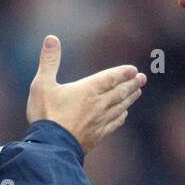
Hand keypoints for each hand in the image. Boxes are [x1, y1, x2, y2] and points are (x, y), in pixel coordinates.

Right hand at [26, 35, 146, 153]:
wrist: (52, 147)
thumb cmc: (46, 114)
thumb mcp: (42, 84)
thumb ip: (49, 61)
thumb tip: (51, 38)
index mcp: (88, 90)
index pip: (110, 78)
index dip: (123, 73)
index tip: (133, 70)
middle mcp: (98, 105)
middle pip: (120, 92)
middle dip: (132, 84)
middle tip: (142, 79)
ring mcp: (100, 122)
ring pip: (120, 107)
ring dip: (130, 99)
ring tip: (137, 92)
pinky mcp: (98, 136)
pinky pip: (114, 123)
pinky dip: (121, 117)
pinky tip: (123, 115)